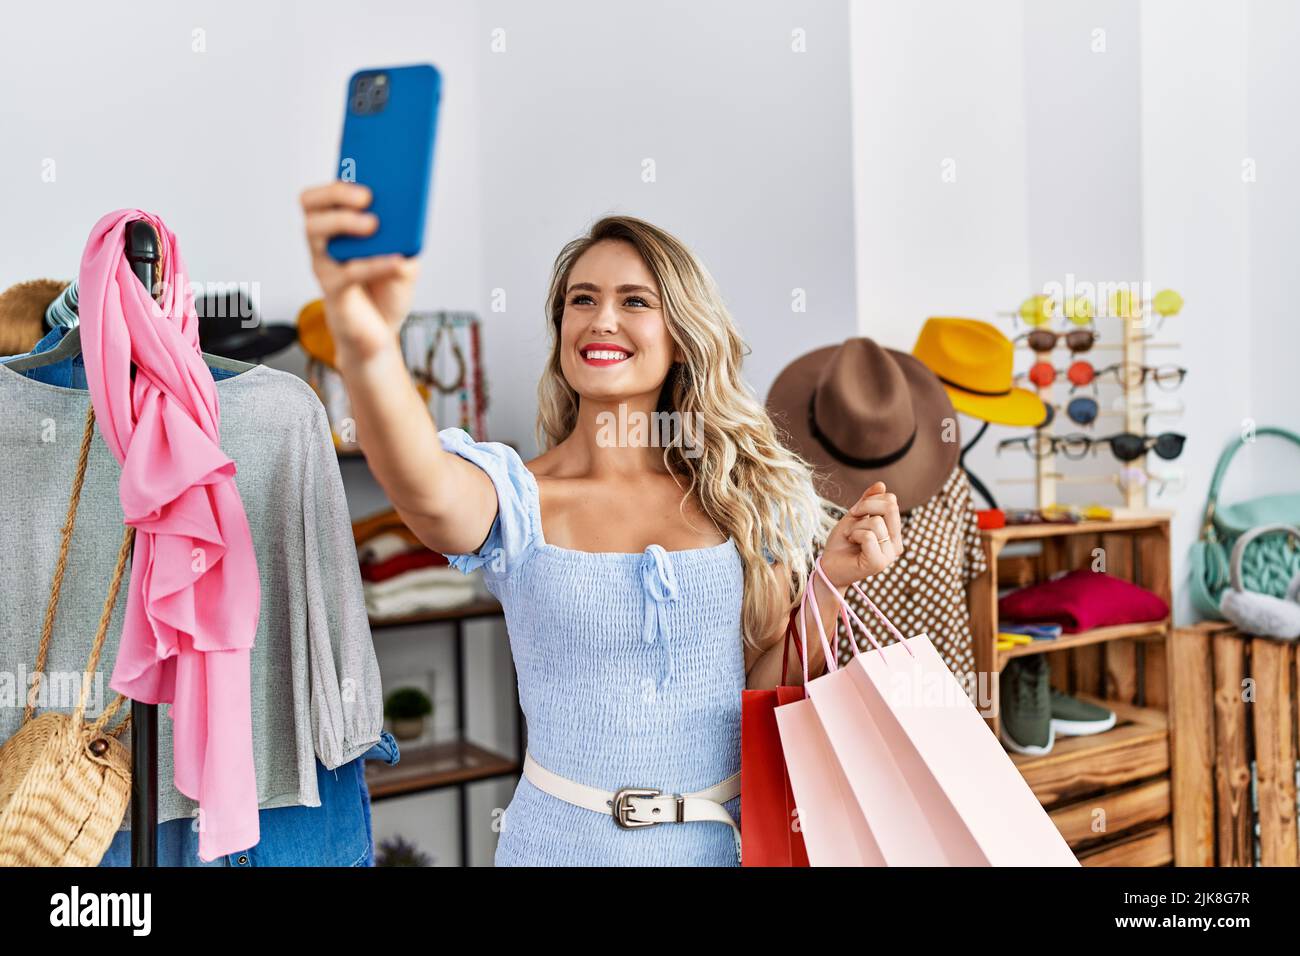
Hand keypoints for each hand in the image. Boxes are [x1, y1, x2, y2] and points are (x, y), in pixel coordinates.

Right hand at [300, 181, 419, 363]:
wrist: (380, 333)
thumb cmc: (387, 289)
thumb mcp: (407, 258)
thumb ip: (407, 238)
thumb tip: (408, 221)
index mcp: (339, 224)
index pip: (327, 191)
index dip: (339, 175)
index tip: (361, 162)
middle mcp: (325, 238)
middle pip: (311, 203)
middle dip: (336, 192)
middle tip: (367, 196)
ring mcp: (324, 262)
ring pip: (316, 230)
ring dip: (344, 222)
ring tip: (374, 224)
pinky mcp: (332, 289)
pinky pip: (347, 272)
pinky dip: (374, 263)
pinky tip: (395, 260)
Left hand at [817, 482, 902, 587]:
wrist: (829, 566)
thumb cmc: (841, 543)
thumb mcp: (854, 517)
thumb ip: (868, 502)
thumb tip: (881, 484)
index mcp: (893, 532)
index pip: (891, 501)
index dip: (870, 500)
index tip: (856, 511)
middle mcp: (896, 544)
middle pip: (890, 507)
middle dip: (865, 507)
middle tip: (852, 518)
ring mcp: (889, 555)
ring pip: (876, 522)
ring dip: (855, 526)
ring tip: (851, 537)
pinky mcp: (879, 563)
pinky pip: (869, 536)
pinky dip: (855, 535)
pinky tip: (851, 543)